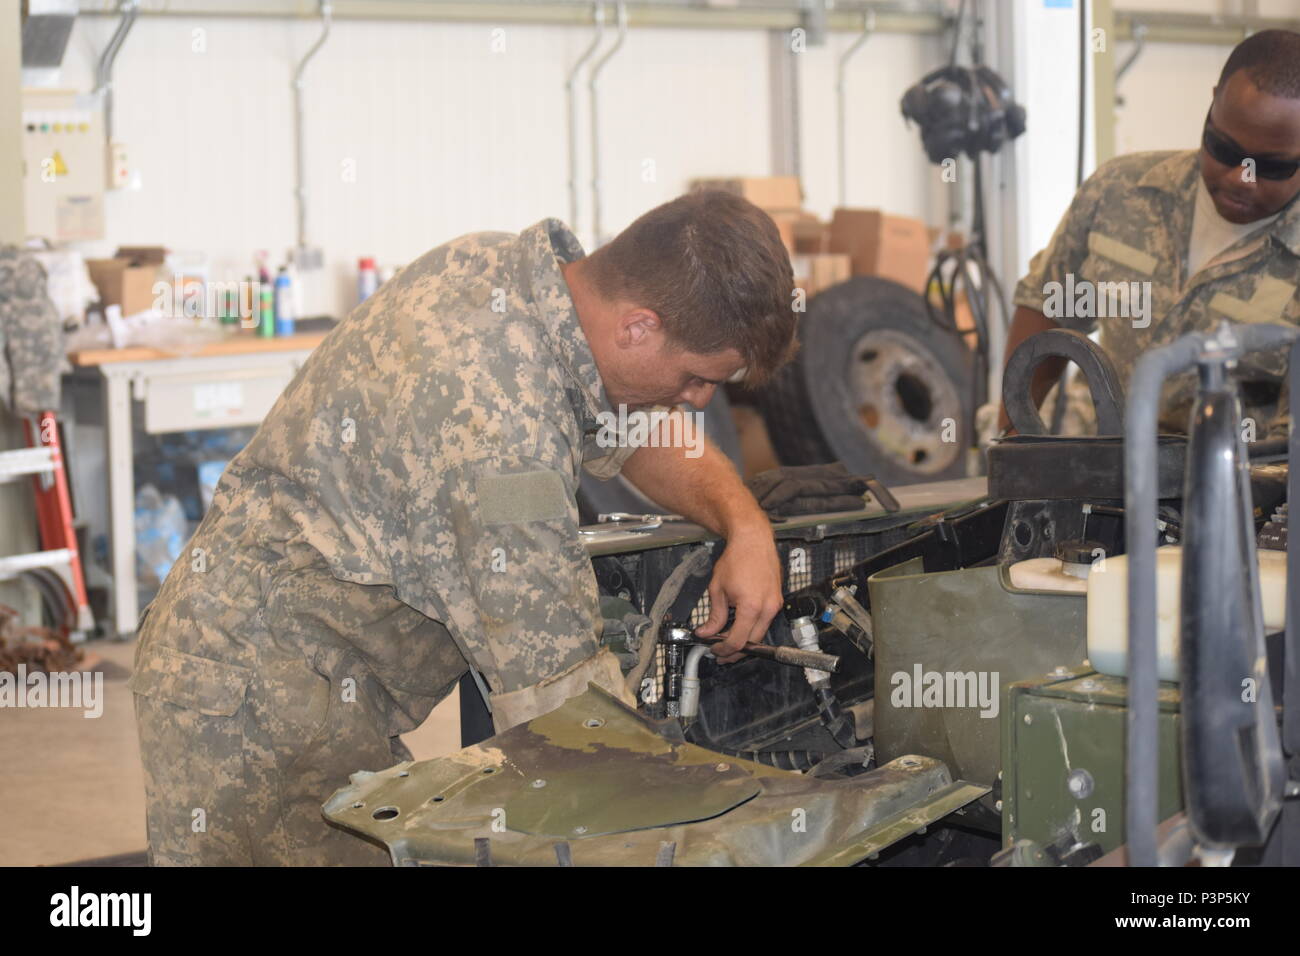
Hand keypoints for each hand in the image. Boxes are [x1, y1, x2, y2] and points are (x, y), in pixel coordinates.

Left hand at [694, 523, 783, 663]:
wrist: (753, 540)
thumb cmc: (736, 559)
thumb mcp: (717, 589)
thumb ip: (714, 615)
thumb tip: (706, 632)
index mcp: (751, 607)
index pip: (738, 641)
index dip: (724, 649)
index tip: (714, 650)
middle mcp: (767, 608)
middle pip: (753, 642)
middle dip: (735, 650)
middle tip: (720, 652)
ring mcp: (775, 605)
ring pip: (760, 633)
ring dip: (745, 640)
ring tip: (727, 640)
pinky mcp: (777, 600)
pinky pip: (765, 621)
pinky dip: (752, 627)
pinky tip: (739, 625)